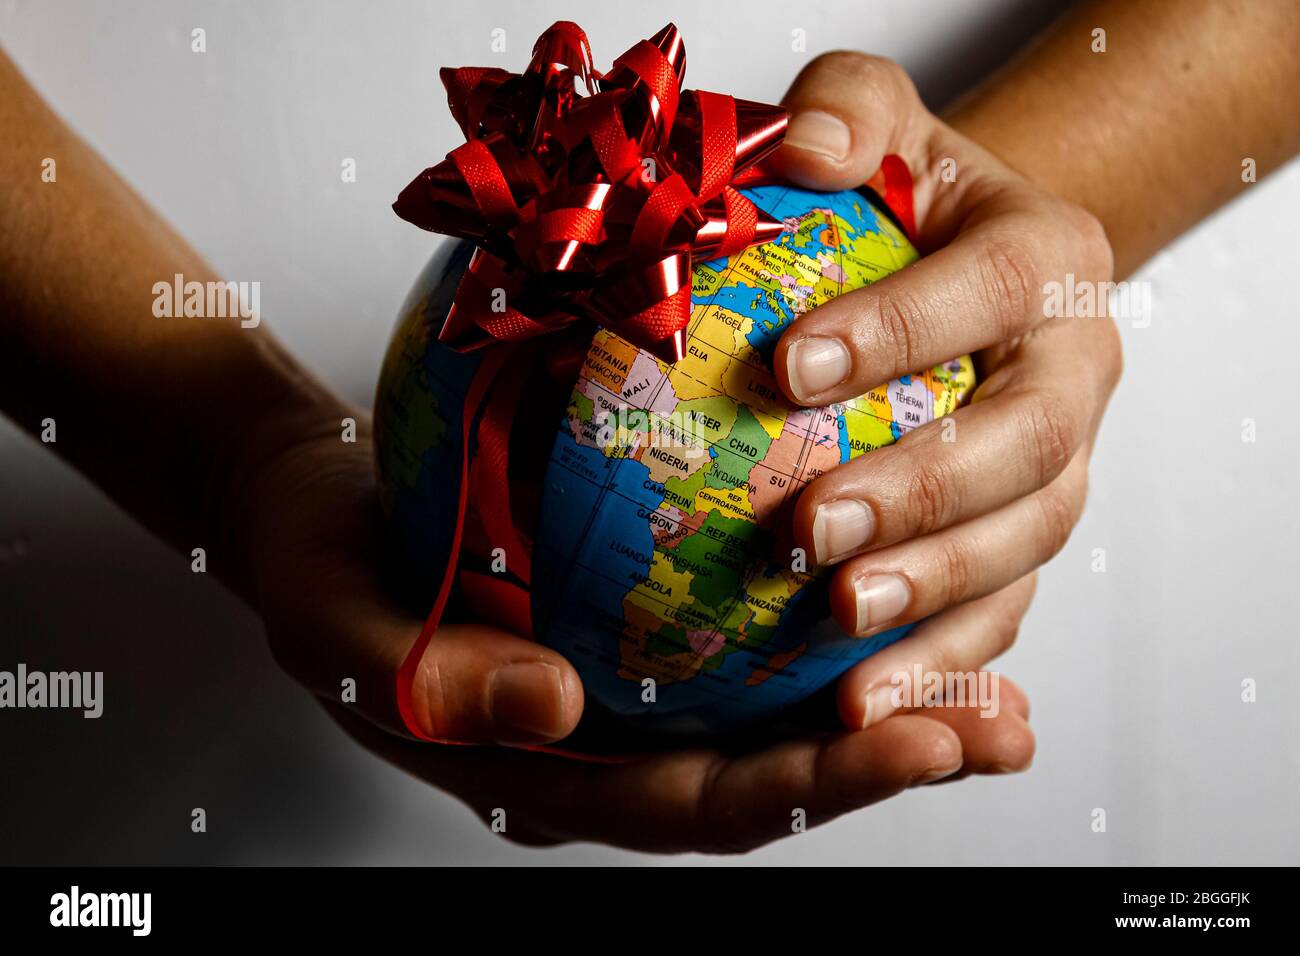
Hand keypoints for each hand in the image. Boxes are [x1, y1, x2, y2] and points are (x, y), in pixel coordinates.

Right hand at [229, 418, 1034, 852]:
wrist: (311, 506)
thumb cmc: (318, 567)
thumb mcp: (342, 623)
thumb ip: (435, 678)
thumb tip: (555, 709)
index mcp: (551, 773)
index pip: (698, 803)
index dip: (811, 788)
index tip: (917, 741)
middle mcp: (613, 746)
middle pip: (771, 773)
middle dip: (893, 760)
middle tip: (1004, 726)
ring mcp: (635, 690)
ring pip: (777, 708)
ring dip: (895, 695)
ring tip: (1005, 678)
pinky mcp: (645, 621)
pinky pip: (749, 624)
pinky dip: (837, 602)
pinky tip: (906, 556)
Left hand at [767, 53, 1120, 725]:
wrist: (949, 273)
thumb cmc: (904, 203)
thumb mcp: (873, 122)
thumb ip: (846, 108)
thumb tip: (807, 150)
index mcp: (1049, 262)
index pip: (990, 292)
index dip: (900, 333)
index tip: (787, 369)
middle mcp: (1075, 372)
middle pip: (1028, 445)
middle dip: (925, 495)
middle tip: (813, 528)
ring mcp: (1057, 468)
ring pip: (1025, 544)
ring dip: (937, 596)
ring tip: (841, 629)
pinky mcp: (1021, 538)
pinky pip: (1000, 609)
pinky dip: (943, 661)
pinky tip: (867, 700)